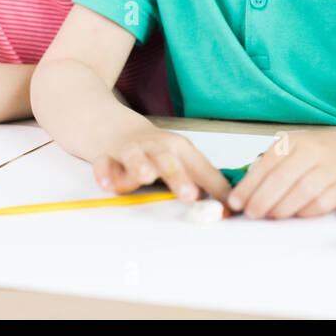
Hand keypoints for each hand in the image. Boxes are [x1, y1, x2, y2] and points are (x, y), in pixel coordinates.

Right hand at [93, 128, 230, 203]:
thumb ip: (205, 183)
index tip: (226, 207)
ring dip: (140, 165)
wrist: (115, 127)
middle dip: (178, 176)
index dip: (214, 186)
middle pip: (168, 160)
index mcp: (179, 148)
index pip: (200, 167)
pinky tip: (106, 184)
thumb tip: (231, 209)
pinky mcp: (106, 157)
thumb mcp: (183, 160)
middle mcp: (156, 147)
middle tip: (189, 194)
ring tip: (145, 175)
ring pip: (135, 156)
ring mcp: (130, 151)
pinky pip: (104, 164)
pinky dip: (104, 173)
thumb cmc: (156, 150)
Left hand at [226, 129, 335, 219]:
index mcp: (294, 142)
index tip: (236, 202)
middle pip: (280, 179)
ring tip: (270, 217)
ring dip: (281, 209)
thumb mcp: (297, 149)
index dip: (248, 186)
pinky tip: (296, 215)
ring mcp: (329, 169)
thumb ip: (273, 166)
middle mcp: (311, 152)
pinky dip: (304, 212)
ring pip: (299, 193)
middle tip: (251, 214)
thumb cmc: (325, 153)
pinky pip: (319, 204)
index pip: (265, 165)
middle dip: (261, 200)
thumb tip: (246, 191)